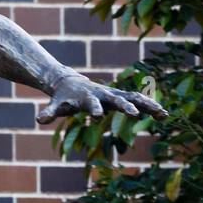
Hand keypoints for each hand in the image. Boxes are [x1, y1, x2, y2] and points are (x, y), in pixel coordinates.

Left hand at [37, 71, 166, 125]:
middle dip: (125, 106)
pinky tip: (164, 114)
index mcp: (88, 97)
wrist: (70, 82)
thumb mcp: (56, 105)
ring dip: (147, 105)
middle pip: (116, 99)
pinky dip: (150, 106)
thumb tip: (39, 119)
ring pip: (133, 98)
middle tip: (135, 113)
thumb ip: (49, 112)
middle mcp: (104, 94)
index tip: (97, 117)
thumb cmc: (63, 98)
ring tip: (163, 113)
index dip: (94, 109)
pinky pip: (138, 100)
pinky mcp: (120, 97)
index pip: (92, 104)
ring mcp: (114, 94)